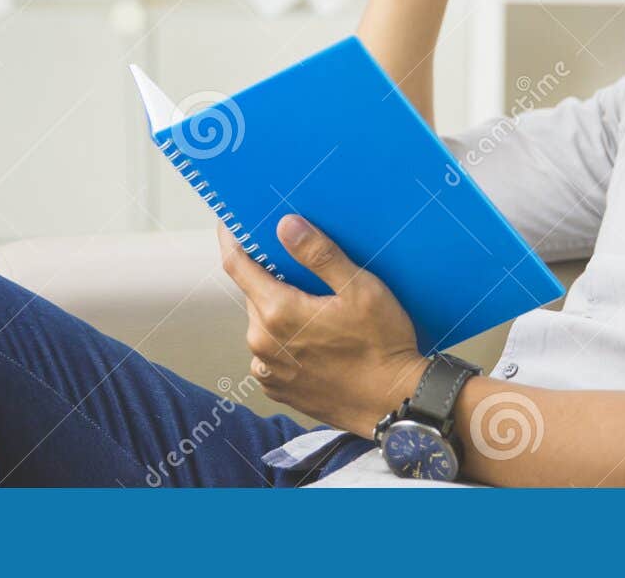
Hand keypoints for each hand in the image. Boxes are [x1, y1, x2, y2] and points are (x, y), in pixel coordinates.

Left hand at [216, 217, 427, 435]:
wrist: (395, 404)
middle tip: (298, 263)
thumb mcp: (360, 289)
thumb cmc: (382, 346)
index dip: (230, 238)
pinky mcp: (279, 387)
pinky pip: (271, 350)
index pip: (236, 265)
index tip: (230, 221)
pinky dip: (285, 338)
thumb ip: (320, 255)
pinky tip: (317, 336)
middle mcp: (262, 343)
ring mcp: (268, 369)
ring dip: (279, 308)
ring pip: (263, 322)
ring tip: (316, 304)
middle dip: (268, 274)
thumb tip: (285, 225)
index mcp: (277, 313)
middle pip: (253, 292)